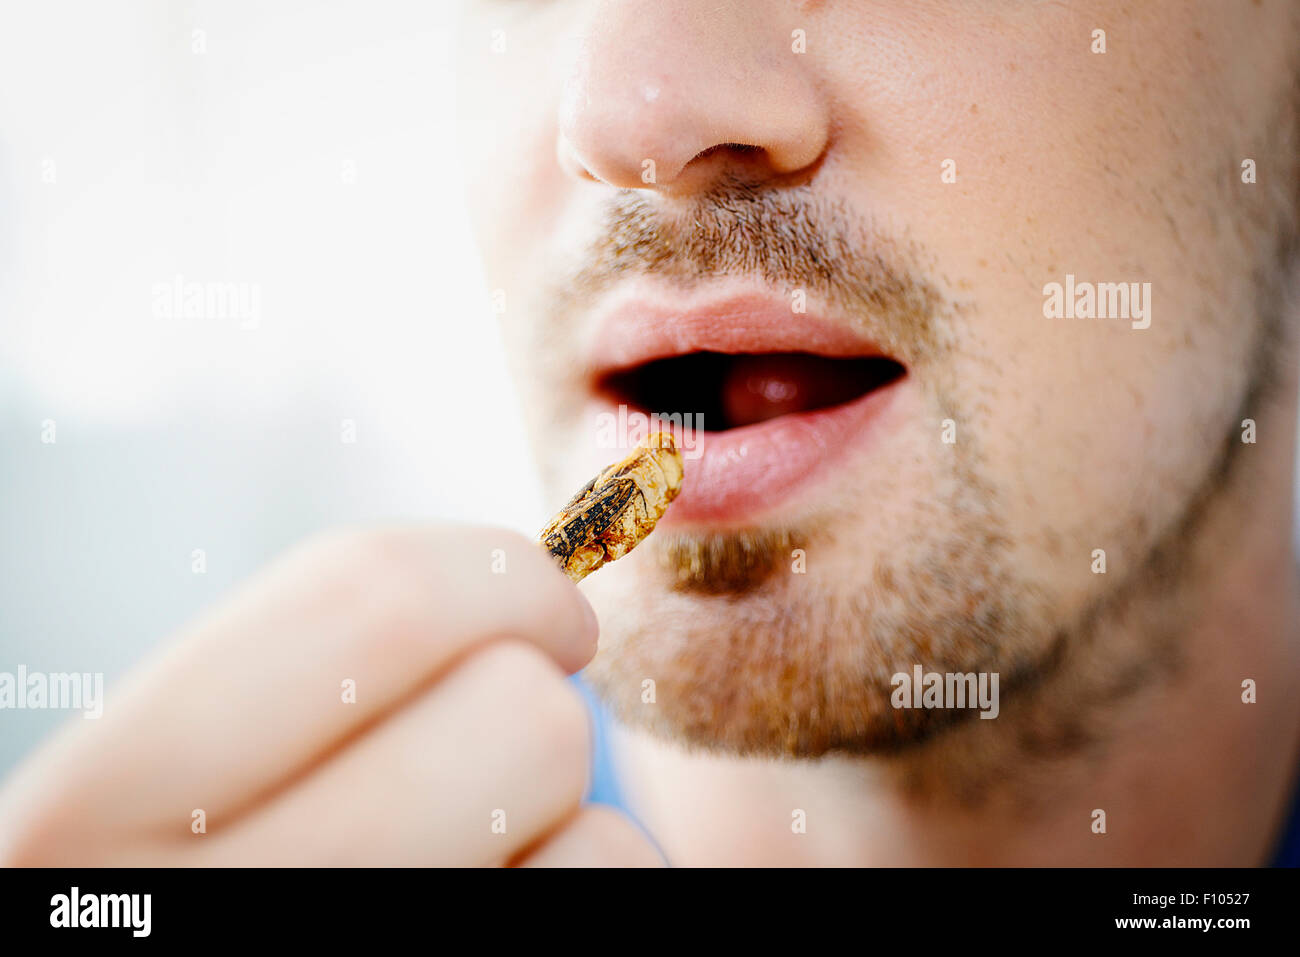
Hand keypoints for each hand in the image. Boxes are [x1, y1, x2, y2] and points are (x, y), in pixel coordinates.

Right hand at [0, 526, 661, 866]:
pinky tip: (505, 917)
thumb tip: (537, 575)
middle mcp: (208, 922)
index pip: (366, 599)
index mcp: (95, 816)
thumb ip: (311, 672)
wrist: (258, 948)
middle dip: (537, 705)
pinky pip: (615, 906)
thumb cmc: (242, 857)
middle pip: (520, 719)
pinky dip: (591, 896)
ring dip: (567, 833)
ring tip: (477, 864)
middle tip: (507, 741)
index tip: (541, 604)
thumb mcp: (194, 778)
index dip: (497, 572)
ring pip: (598, 841)